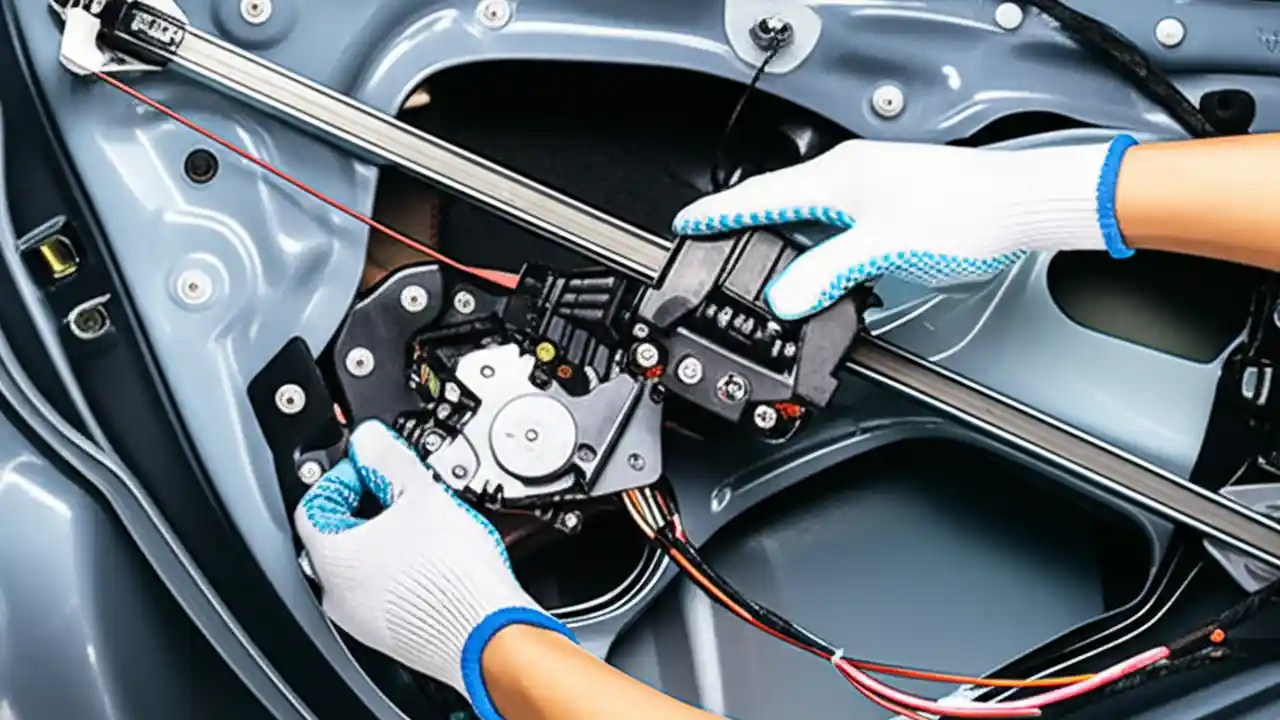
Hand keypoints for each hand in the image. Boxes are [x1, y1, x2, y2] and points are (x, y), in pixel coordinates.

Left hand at [294, 421, 573, 717]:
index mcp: (332, 559)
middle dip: (372, 504)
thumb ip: (388, 457)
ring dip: (390, 536)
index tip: (375, 464)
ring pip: (366, 564)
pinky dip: (405, 567)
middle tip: (405, 489)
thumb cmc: (453, 578)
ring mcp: (365, 619)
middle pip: (340, 533)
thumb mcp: (421, 494)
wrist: (490, 635)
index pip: (314, 503)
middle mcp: (338, 595)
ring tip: (428, 522)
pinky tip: (439, 557)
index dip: (345, 474)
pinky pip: (387, 589)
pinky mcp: (394, 632)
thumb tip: (369, 439)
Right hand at [673, 135, 1137, 318]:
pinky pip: (835, 224)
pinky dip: (816, 244)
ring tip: (756, 262)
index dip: (719, 215)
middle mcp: (851, 176)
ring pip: (808, 215)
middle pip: (779, 203)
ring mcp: (872, 189)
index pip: (760, 196)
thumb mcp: (881, 249)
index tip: (688, 223)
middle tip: (713, 248)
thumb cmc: (962, 214)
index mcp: (837, 178)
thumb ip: (825, 276)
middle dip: (744, 226)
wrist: (1018, 206)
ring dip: (783, 238)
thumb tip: (784, 299)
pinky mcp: (891, 205)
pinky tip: (821, 267)